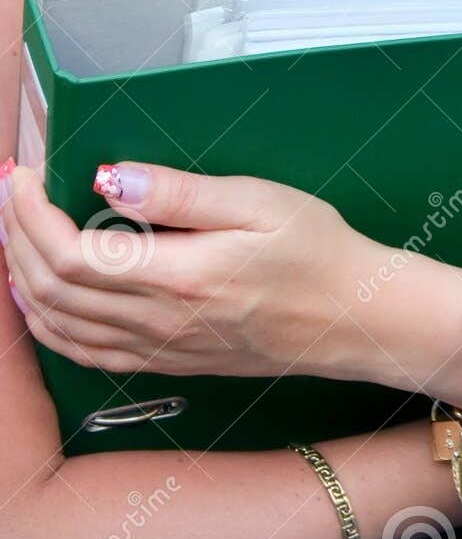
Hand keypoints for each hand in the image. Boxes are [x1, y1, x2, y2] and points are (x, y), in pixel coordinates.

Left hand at [0, 161, 381, 379]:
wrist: (351, 319)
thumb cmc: (315, 252)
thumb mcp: (258, 201)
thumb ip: (179, 192)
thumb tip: (111, 177)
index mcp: (178, 277)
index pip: (71, 253)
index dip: (31, 214)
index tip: (23, 175)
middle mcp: (158, 323)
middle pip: (51, 290)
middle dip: (16, 237)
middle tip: (10, 191)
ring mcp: (158, 350)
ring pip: (59, 326)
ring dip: (22, 278)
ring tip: (15, 231)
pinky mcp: (165, 364)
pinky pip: (84, 353)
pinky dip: (46, 324)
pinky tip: (38, 297)